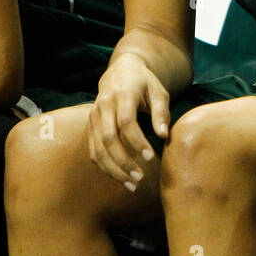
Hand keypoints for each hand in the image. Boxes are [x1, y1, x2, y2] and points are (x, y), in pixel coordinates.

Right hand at [87, 54, 170, 189]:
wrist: (120, 71)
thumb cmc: (144, 83)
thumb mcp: (158, 91)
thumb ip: (161, 112)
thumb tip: (164, 135)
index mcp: (122, 94)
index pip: (126, 122)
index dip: (137, 141)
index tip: (150, 157)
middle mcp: (104, 105)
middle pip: (109, 138)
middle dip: (123, 162)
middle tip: (140, 179)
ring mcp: (94, 116)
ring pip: (98, 148)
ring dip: (114, 169)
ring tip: (132, 185)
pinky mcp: (90, 126)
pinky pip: (93, 150)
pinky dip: (105, 167)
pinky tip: (120, 178)